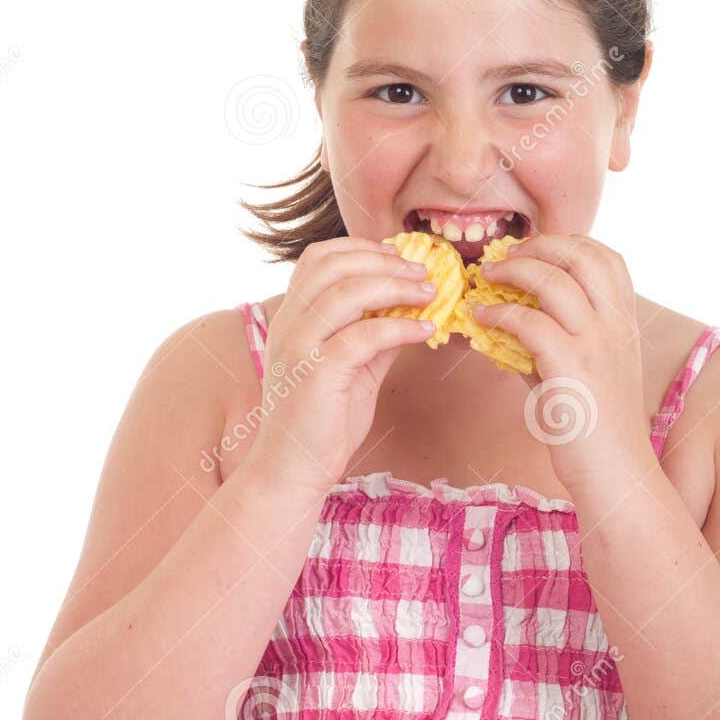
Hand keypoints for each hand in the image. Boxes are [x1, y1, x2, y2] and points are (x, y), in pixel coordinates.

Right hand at [246, 236, 436, 496]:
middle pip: (333, 264)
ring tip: (430, 294)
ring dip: (396, 286)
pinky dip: (401, 327)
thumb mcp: (352, 370)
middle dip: (384, 261)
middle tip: (423, 272)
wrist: (291, 471)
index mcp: (292, 318)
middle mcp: (289, 324)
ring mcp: (299, 345)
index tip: (398, 255)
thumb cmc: (321, 424)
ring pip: (348, 291)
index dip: (360, 248)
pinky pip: (365, 334)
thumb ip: (373, 338)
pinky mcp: (316, 371)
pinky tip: (425, 331)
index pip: (318, 258)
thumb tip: (409, 310)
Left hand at [470, 234, 657, 498]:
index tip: (535, 251)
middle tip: (505, 257)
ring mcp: (596, 343)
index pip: (606, 257)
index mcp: (625, 321)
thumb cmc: (594, 429)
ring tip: (486, 279)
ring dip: (513, 271)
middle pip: (581, 254)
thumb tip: (506, 324)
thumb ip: (549, 344)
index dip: (567, 244)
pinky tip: (480, 318)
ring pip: (554, 279)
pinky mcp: (571, 366)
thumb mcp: (581, 374)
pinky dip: (499, 313)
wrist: (614, 472)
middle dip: (538, 245)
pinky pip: (529, 321)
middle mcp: (616, 324)